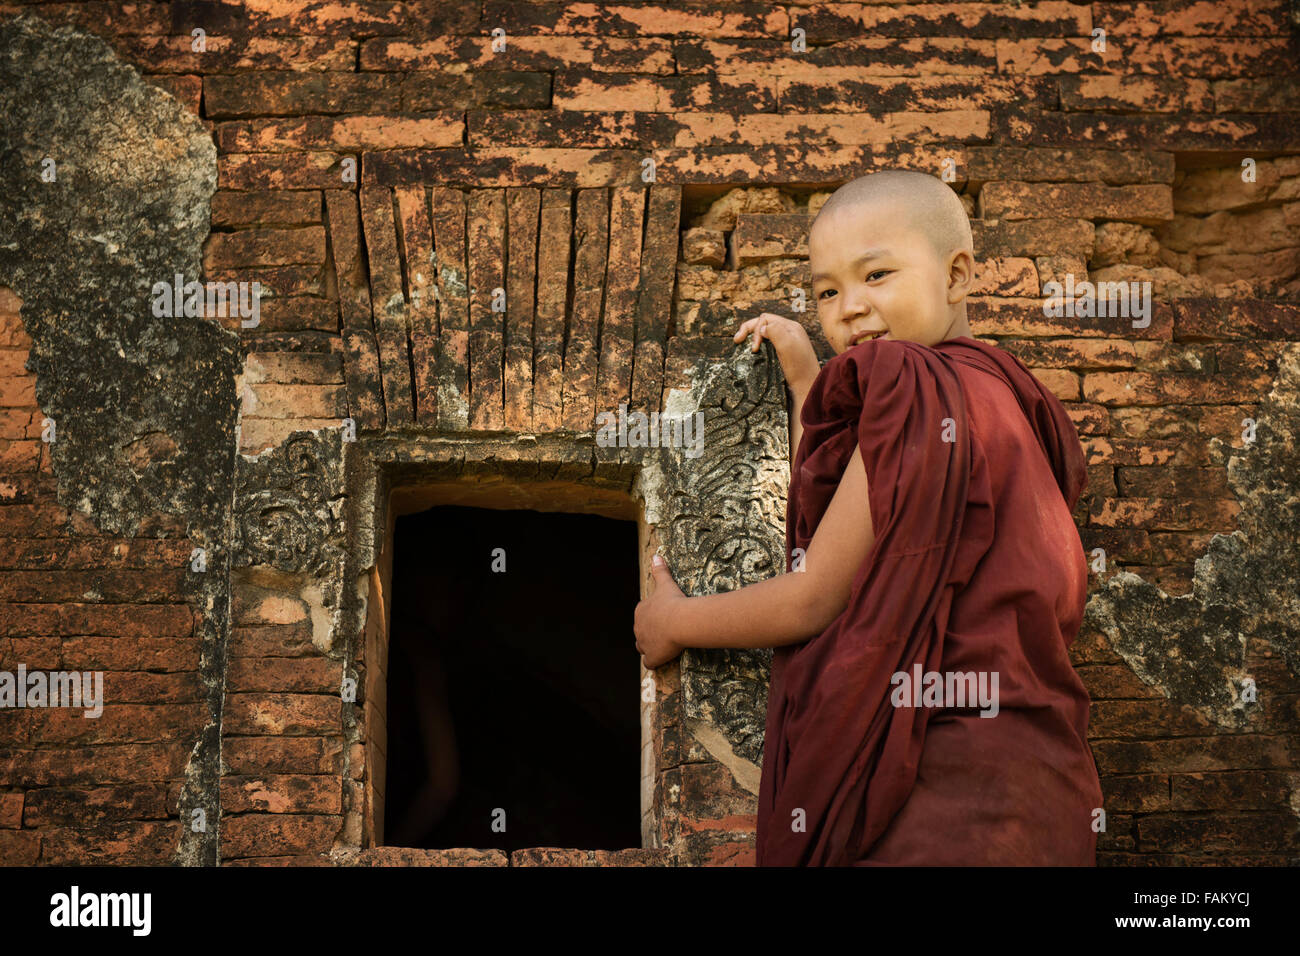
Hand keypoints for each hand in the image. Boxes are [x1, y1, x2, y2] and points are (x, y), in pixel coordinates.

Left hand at [634, 553, 687, 668]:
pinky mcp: (652, 657)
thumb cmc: (673, 601)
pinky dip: (655, 661)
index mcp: (641, 610)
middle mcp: (638, 627)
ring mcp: (644, 643)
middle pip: (641, 631)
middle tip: (666, 632)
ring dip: (650, 647)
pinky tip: (663, 659)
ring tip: (663, 647)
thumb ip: (660, 570)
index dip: (653, 618)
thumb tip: (656, 556)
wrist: (679, 620)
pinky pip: (649, 662)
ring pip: (642, 647)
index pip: (643, 615)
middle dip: (650, 632)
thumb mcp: (665, 583)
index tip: (664, 618)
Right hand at [733, 312, 820, 395]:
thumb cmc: (799, 368)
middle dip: (749, 330)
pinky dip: (756, 344)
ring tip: (739, 343)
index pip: (766, 318)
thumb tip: (762, 328)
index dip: (756, 330)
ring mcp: (786, 342)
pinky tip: (751, 351)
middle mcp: (788, 332)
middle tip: (736, 340)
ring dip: (751, 336)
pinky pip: (766, 342)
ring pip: (764, 332)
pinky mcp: (782, 353)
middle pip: (764, 323)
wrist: (807, 387)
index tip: (754, 349)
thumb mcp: (788, 345)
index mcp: (790, 327)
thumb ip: (775, 331)